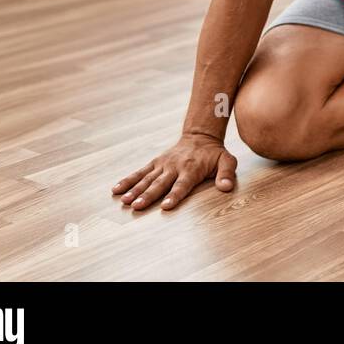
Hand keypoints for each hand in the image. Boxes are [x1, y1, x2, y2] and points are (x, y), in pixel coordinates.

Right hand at [111, 132, 237, 210]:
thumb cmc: (214, 154)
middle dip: (148, 195)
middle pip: (160, 184)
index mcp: (191, 169)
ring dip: (135, 190)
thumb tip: (226, 187)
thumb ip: (227, 174)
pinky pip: (140, 172)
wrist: (199, 136)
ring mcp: (163, 165)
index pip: (182, 185)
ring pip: (147, 179)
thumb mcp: (227, 161)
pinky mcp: (155, 163)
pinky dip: (128, 180)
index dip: (174, 195)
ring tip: (124, 201)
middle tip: (137, 206)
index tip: (165, 206)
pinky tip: (116, 189)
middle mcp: (174, 167)